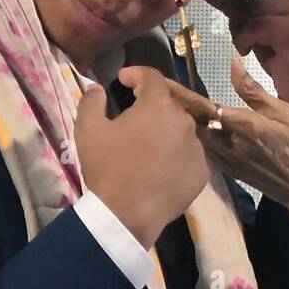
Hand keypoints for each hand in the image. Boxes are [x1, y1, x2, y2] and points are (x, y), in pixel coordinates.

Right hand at [75, 66, 208, 247]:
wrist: (127, 215)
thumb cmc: (108, 167)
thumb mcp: (88, 129)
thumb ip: (92, 100)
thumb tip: (98, 89)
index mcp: (158, 106)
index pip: (152, 77)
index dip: (136, 74)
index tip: (123, 79)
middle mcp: (184, 122)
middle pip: (168, 105)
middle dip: (150, 106)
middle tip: (131, 116)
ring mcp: (197, 149)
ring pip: (180, 131)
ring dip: (164, 132)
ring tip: (145, 146)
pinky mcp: (201, 173)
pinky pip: (187, 156)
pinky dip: (175, 156)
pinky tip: (158, 168)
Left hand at [167, 57, 288, 233]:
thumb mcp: (283, 112)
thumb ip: (253, 91)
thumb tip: (232, 64)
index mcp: (239, 125)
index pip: (198, 106)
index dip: (175, 93)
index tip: (154, 80)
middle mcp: (225, 144)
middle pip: (187, 122)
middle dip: (167, 105)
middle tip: (146, 88)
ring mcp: (223, 160)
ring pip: (191, 137)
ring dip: (175, 122)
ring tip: (160, 105)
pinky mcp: (225, 170)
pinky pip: (200, 149)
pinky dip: (188, 136)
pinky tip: (183, 129)